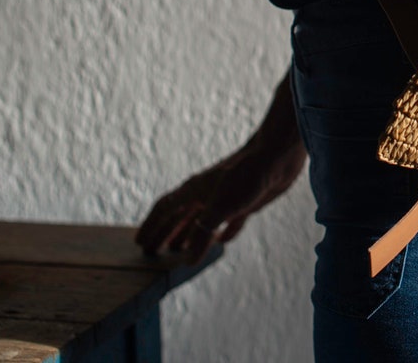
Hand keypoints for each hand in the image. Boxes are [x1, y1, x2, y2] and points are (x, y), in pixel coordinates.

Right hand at [135, 137, 306, 262]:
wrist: (277, 155)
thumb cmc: (246, 176)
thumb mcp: (220, 208)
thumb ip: (202, 233)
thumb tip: (188, 261)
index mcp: (194, 191)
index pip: (165, 209)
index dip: (151, 227)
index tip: (139, 243)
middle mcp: (206, 193)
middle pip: (180, 216)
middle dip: (165, 233)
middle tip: (152, 253)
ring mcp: (226, 196)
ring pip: (202, 219)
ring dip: (190, 234)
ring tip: (179, 251)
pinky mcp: (247, 200)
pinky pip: (230, 220)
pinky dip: (223, 232)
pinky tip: (224, 241)